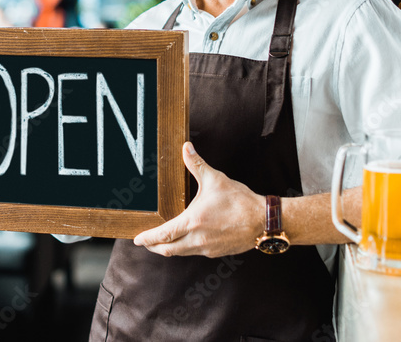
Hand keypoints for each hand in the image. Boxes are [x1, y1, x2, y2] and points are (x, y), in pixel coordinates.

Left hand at [133, 142, 264, 257]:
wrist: (263, 221)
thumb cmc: (239, 201)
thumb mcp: (215, 179)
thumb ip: (196, 164)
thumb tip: (185, 147)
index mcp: (193, 222)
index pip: (163, 235)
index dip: (148, 238)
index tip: (137, 239)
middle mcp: (197, 239)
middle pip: (168, 250)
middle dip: (154, 246)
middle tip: (145, 242)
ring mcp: (207, 249)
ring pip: (181, 253)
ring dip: (169, 248)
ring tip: (162, 242)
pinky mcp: (217, 252)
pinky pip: (195, 252)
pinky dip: (185, 248)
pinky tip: (186, 240)